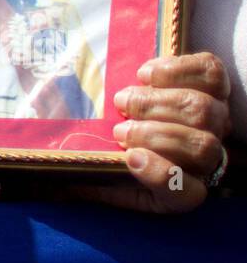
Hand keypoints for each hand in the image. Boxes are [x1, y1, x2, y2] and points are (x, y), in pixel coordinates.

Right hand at [77, 53, 230, 213]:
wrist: (148, 123)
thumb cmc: (122, 154)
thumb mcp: (103, 177)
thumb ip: (82, 181)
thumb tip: (45, 182)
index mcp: (181, 192)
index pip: (186, 192)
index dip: (163, 176)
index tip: (130, 158)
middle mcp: (208, 157)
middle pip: (200, 146)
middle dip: (154, 135)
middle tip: (119, 129)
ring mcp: (217, 119)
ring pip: (202, 110)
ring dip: (157, 103)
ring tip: (124, 99)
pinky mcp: (216, 85)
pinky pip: (210, 73)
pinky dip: (177, 69)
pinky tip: (146, 74)